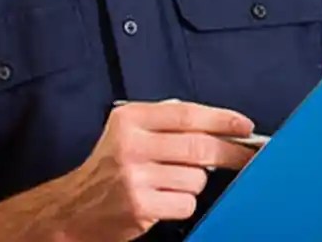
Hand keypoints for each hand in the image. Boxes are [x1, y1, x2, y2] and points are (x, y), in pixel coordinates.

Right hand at [62, 101, 257, 241]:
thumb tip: (216, 125)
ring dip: (194, 183)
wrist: (75, 207)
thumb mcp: (125, 132)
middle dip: (230, 153)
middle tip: (246, 157)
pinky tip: (162, 199)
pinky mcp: (141, 205)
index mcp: (129, 119)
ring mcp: (135, 177)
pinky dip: (182, 203)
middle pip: (198, 147)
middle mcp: (130, 145)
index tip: (243, 126)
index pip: (186, 114)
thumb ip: (163, 122)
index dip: (221, 120)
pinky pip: (186, 203)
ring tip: (170, 182)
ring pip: (196, 178)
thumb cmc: (107, 168)